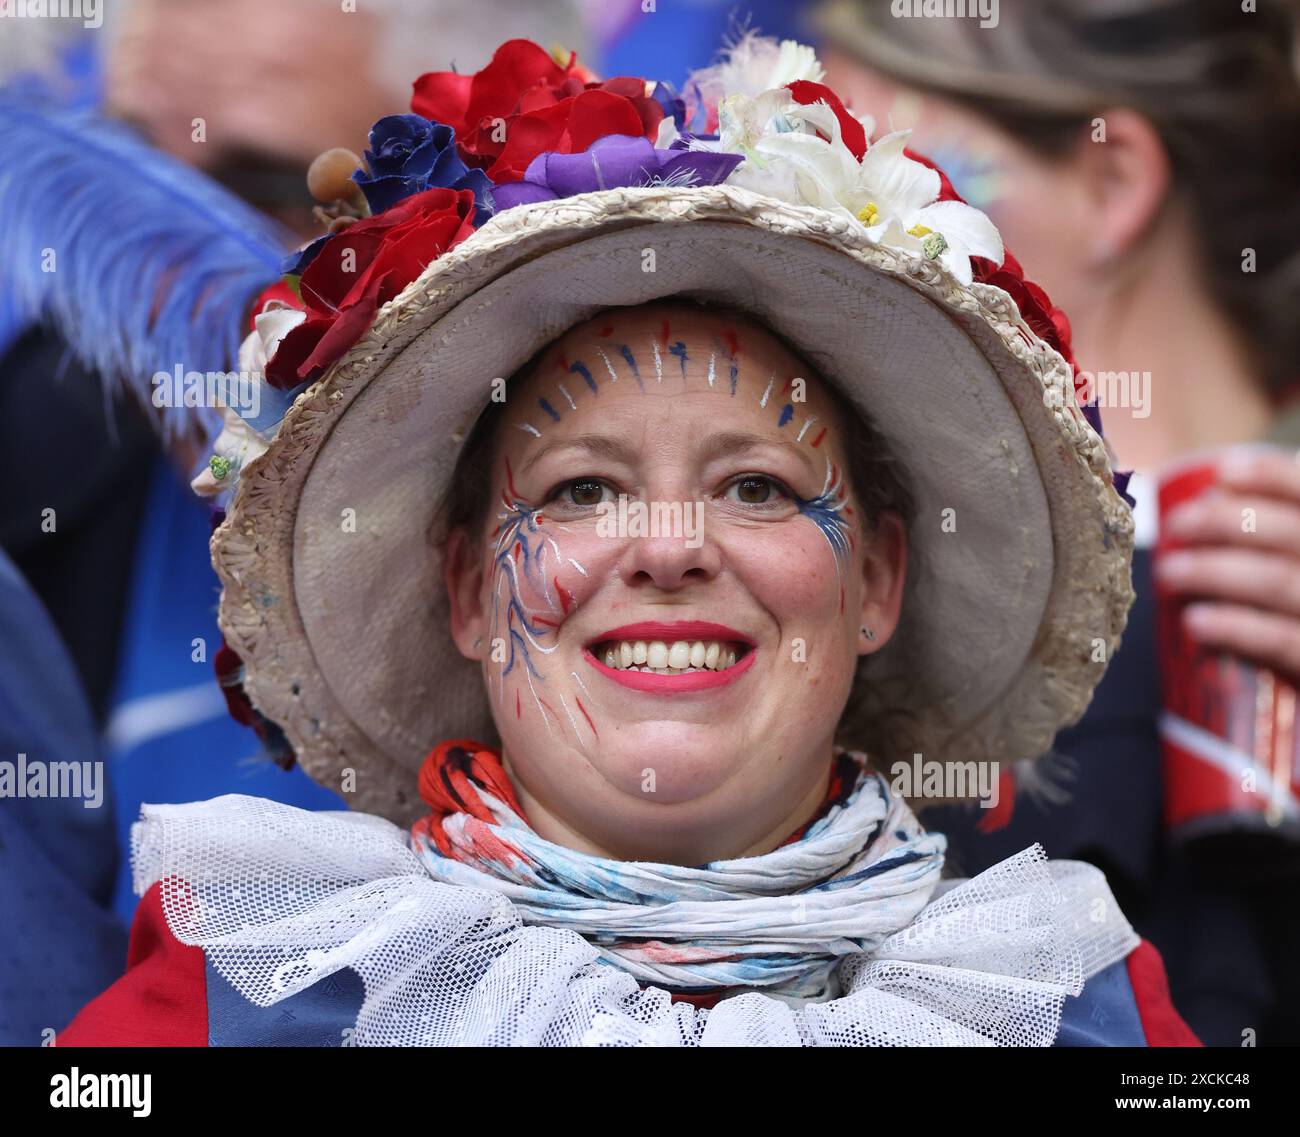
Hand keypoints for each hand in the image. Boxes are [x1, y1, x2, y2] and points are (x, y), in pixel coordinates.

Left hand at [1155, 448, 1299, 679]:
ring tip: (1168, 572)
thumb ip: (1278, 540)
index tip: (1224, 473)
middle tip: (1177, 525)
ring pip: (1282, 583)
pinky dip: (1236, 627)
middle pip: (1295, 535)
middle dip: (1229, 522)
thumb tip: (1217, 496)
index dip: (1276, 477)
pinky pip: (1282, 642)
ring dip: (1217, 572)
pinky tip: (1195, 621)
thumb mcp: (1295, 568)